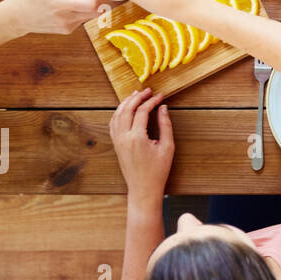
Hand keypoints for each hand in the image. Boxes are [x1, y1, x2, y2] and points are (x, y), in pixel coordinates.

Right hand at [5, 0, 101, 34]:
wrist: (16, 17)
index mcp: (61, 4)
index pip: (92, 4)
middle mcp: (66, 18)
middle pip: (95, 11)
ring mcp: (67, 26)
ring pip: (90, 16)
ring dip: (88, 6)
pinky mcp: (67, 30)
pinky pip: (82, 20)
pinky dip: (80, 12)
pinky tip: (68, 6)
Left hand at [110, 87, 173, 203]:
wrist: (143, 188)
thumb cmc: (157, 170)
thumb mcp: (167, 147)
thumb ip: (165, 125)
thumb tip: (163, 108)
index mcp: (137, 137)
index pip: (143, 111)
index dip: (152, 101)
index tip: (161, 96)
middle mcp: (124, 137)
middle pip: (127, 109)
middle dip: (138, 97)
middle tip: (148, 91)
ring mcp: (118, 141)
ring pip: (117, 115)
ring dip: (126, 103)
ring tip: (136, 95)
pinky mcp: (116, 145)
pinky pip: (113, 124)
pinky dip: (118, 113)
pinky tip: (125, 109)